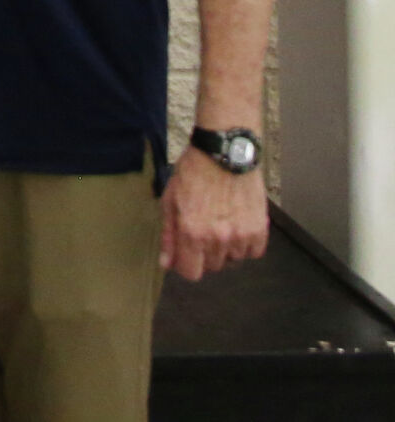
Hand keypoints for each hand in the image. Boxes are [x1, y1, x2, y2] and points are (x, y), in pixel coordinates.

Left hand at [159, 149, 268, 280]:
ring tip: (221, 222)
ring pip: (233, 260)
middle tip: (203, 228)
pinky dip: (246, 244)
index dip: (186, 264)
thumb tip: (166, 264)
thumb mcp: (170, 199)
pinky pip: (253, 252)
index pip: (191, 273)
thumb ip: (168, 235)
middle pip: (212, 267)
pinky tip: (237, 224)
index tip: (186, 253)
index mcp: (191, 232)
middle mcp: (217, 239)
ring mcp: (240, 236)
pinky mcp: (259, 230)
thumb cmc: (194, 172)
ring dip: (226, 248)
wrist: (225, 152)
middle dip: (205, 253)